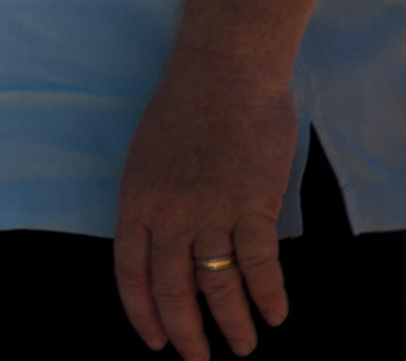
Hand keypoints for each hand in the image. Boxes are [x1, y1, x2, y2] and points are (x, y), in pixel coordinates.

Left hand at [113, 65, 297, 357]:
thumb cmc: (184, 109)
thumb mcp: (148, 158)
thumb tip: (168, 247)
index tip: (155, 341)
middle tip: (198, 359)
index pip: (130, 273)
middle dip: (186, 332)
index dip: (143, 312)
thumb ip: (155, 204)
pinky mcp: (252, 204)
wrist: (222, 73)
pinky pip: (259, 263)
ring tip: (244, 346)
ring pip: (217, 284)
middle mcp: (168, 213)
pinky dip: (268, 294)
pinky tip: (275, 314)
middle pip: (173, 288)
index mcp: (136, 200)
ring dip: (232, 322)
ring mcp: (210, 211)